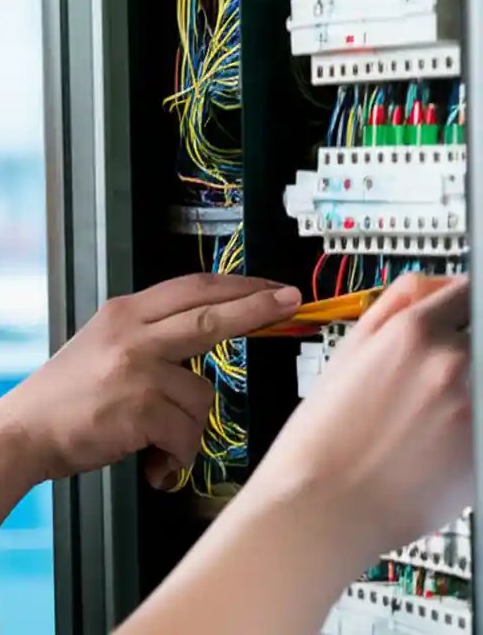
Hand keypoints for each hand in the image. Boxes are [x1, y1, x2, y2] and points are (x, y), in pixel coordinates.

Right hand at [0, 274, 301, 484]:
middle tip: (291, 303)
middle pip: (211, 315)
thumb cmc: (61, 401)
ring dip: (188, 430)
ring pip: (201, 396)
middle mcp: (131, 334)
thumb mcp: (99, 347)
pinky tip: (153, 464)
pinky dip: (175, 458)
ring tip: (158, 445)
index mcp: (122, 314)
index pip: (192, 288)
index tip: (272, 290)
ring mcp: (136, 370)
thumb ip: (145, 338)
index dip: (239, 287)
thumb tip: (200, 342)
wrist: (21, 433)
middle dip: (258, 309)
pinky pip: (186, 435)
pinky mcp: (139, 408)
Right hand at [253, 273, 470, 553]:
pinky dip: (468, 427)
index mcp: (412, 333)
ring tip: (426, 420)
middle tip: (431, 383)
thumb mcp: (344, 355)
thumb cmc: (323, 438)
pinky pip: (482, 422)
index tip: (459, 317)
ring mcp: (475, 406)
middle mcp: (452, 363)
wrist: (325, 504)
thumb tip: (430, 285)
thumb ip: (391, 309)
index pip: (465, 291)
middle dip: (462, 354)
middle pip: (477, 338)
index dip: (460, 306)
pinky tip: (436, 445)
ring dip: (466, 391)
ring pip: (480, 380)